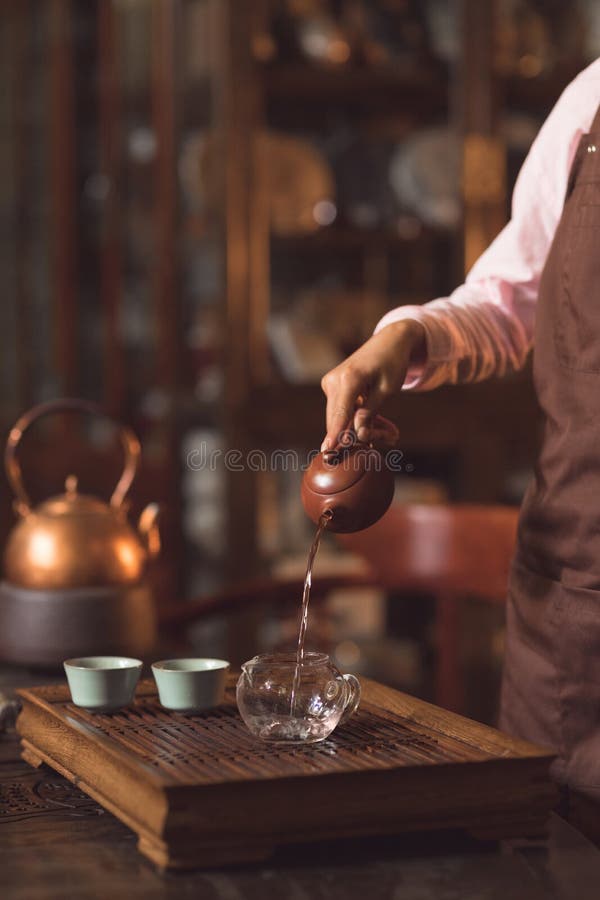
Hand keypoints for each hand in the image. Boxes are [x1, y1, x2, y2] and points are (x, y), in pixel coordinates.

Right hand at [320, 319, 424, 450]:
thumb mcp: (387, 389)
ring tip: (392, 434)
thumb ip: (370, 412)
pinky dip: (360, 418)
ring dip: (364, 428)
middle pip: (340, 419)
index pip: (340, 413)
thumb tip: (358, 435)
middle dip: (362, 435)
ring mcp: (331, 384)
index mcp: (349, 379)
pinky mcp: (334, 387)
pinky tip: (381, 426)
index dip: (335, 435)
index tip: (328, 451)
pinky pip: (344, 411)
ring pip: (342, 418)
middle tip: (391, 439)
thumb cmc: (392, 363)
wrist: (389, 341)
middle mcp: (334, 381)